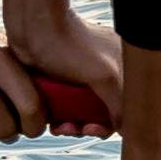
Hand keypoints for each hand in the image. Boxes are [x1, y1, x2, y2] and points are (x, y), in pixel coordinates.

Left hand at [8, 0, 128, 134]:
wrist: (33, 28)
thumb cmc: (70, 45)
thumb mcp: (104, 78)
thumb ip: (120, 105)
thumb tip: (125, 130)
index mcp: (123, 68)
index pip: (127, 106)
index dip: (112, 124)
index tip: (93, 129)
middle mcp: (106, 74)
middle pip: (105, 112)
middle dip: (90, 126)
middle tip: (77, 129)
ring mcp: (84, 78)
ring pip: (84, 112)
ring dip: (74, 125)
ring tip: (61, 127)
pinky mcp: (64, 81)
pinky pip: (67, 107)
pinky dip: (62, 117)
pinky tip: (54, 121)